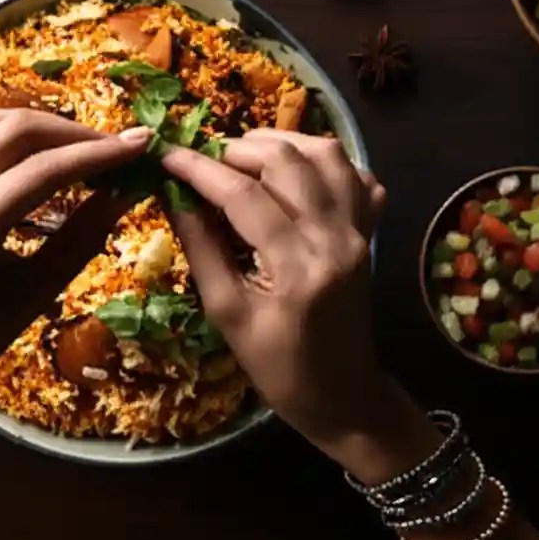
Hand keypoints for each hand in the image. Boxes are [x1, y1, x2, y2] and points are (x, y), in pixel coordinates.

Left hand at [0, 110, 150, 434]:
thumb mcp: (32, 295)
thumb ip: (80, 240)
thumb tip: (124, 193)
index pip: (42, 171)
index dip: (97, 154)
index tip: (140, 146)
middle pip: (15, 132)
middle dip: (73, 133)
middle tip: (116, 148)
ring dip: (39, 125)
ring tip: (80, 146)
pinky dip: (6, 133)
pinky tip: (37, 150)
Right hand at [160, 129, 386, 446]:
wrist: (344, 396)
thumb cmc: (279, 368)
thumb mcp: (227, 316)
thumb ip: (203, 250)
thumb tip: (175, 197)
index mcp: (296, 267)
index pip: (243, 196)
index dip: (200, 169)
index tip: (167, 155)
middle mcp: (334, 239)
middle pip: (288, 161)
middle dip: (239, 150)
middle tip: (207, 161)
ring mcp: (359, 232)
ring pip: (327, 156)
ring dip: (283, 144)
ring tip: (247, 157)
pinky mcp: (370, 233)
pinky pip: (358, 177)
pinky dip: (326, 163)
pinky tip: (296, 175)